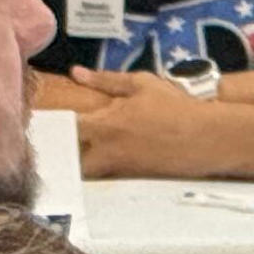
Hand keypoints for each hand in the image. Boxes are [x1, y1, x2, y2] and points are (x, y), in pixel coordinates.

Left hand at [59, 67, 208, 178]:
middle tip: (63, 141)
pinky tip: (108, 159)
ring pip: (86, 172)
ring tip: (84, 151)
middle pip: (69, 159)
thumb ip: (106, 80)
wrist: (206, 137)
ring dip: (81, 162)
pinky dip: (101, 169)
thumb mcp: (142, 84)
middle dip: (64, 151)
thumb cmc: (175, 106)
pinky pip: (106, 177)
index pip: (65, 127)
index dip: (54, 124)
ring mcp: (117, 168)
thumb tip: (76, 73)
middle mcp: (105, 151)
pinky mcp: (131, 179)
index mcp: (104, 124)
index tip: (48, 119)